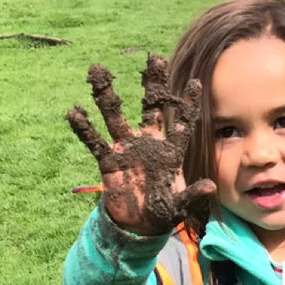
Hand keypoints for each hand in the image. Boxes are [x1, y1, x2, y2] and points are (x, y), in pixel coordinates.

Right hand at [67, 54, 215, 237]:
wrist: (138, 226)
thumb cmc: (163, 213)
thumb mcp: (179, 206)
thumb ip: (192, 195)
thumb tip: (209, 187)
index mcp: (170, 151)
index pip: (181, 122)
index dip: (188, 104)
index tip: (196, 82)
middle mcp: (148, 143)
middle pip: (150, 107)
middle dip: (152, 84)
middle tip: (154, 58)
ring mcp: (126, 149)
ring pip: (115, 116)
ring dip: (106, 95)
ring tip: (97, 71)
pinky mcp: (107, 160)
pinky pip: (94, 140)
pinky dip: (84, 127)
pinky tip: (74, 112)